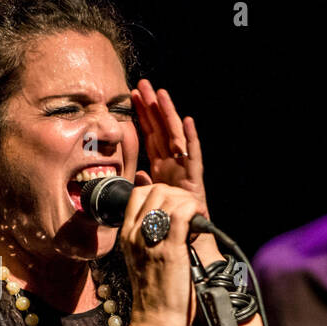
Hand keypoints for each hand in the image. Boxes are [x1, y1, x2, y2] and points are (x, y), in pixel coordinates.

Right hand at [118, 181, 202, 325]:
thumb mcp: (145, 260)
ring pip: (167, 197)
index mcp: (126, 236)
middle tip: (192, 211)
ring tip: (198, 216)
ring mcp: (150, 241)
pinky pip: (181, 213)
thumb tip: (171, 219)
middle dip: (178, 194)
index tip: (178, 207)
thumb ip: (152, 238)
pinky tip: (201, 220)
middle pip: (154, 191)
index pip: (138, 194)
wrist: (156, 321)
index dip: (162, 193)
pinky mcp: (169, 249)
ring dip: (188, 201)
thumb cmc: (156, 295)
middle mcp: (134, 234)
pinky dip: (194, 209)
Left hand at [130, 79, 207, 219]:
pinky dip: (191, 139)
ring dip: (169, 115)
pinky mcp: (195, 179)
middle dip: (153, 107)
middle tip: (143, 84)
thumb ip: (145, 185)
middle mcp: (174, 164)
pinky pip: (194, 156)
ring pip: (176, 137)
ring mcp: (185, 170)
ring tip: (161, 94)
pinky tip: (187, 122)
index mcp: (162, 167)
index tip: (131, 96)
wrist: (189, 240)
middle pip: (161, 130)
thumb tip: (139, 175)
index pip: (150, 136)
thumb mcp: (151, 200)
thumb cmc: (172, 221)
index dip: (141, 116)